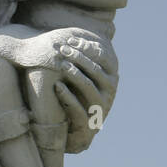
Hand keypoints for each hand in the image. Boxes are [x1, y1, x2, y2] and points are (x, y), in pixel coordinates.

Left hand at [53, 35, 118, 151]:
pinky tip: (56, 87)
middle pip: (96, 70)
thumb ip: (84, 60)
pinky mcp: (89, 123)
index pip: (104, 56)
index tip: (69, 38)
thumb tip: (73, 33)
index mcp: (110, 77)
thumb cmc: (80, 98)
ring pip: (90, 88)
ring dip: (75, 75)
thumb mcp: (85, 78)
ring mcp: (100, 108)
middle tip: (62, 48)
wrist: (78, 132)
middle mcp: (109, 92)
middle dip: (79, 57)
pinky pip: (79, 108)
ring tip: (61, 65)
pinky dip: (67, 97)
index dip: (88, 46)